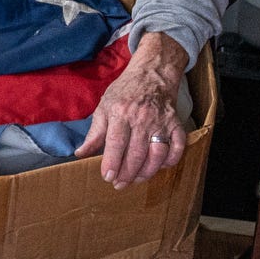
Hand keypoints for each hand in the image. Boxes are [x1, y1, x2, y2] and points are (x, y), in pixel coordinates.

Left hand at [75, 32, 188, 188]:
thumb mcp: (103, 107)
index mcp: (121, 114)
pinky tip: (160, 167)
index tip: (107, 177)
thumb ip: (94, 133)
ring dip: (148, 171)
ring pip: (158, 154)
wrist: (152, 74)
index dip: (111, 163)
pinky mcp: (176, 124)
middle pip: (136, 153)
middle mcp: (142, 119)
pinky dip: (171, 160)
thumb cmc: (124, 92)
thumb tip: (80, 153)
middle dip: (127, 173)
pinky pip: (178, 147)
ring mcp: (162, 122)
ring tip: (137, 180)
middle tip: (119, 184)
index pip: (116, 144)